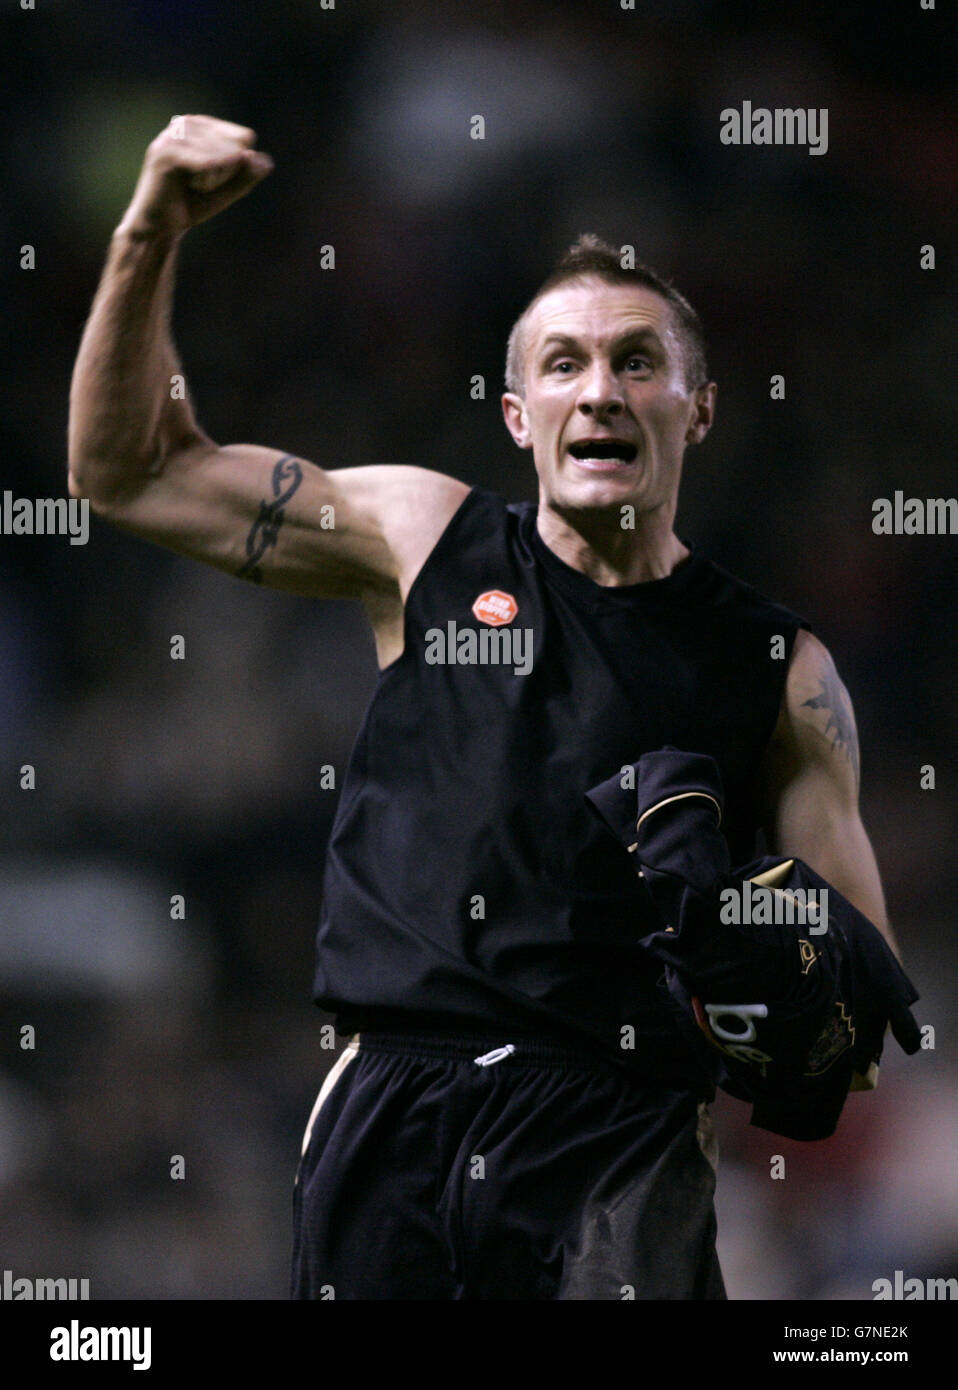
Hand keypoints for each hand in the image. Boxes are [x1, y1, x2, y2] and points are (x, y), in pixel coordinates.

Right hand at [116, 114, 273, 240]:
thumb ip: (248, 174)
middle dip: (226, 173)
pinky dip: (207, 180)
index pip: (244, 137)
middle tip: (199, 184)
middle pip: (236, 146)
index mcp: (200, 125)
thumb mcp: (227, 189)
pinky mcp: (166, 153)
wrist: (160, 228)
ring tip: (192, 186)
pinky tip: (191, 186)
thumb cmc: (192, 205)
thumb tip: (266, 161)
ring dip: (213, 180)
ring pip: (223, 156)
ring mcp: (174, 135)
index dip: (238, 164)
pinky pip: (207, 163)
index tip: (213, 177)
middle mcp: (186, 123)